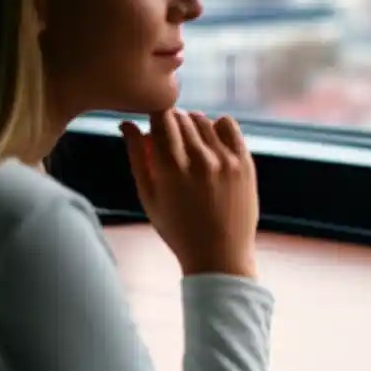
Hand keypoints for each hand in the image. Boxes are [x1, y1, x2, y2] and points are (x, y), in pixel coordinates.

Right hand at [119, 109, 258, 278]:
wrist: (220, 255)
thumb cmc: (178, 229)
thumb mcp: (148, 196)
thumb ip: (136, 156)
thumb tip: (127, 123)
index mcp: (169, 168)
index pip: (160, 116)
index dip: (154, 116)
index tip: (155, 128)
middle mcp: (198, 160)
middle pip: (180, 116)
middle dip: (172, 122)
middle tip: (171, 141)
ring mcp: (224, 160)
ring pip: (203, 120)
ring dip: (193, 124)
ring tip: (191, 145)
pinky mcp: (244, 163)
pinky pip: (228, 125)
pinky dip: (218, 126)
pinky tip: (212, 141)